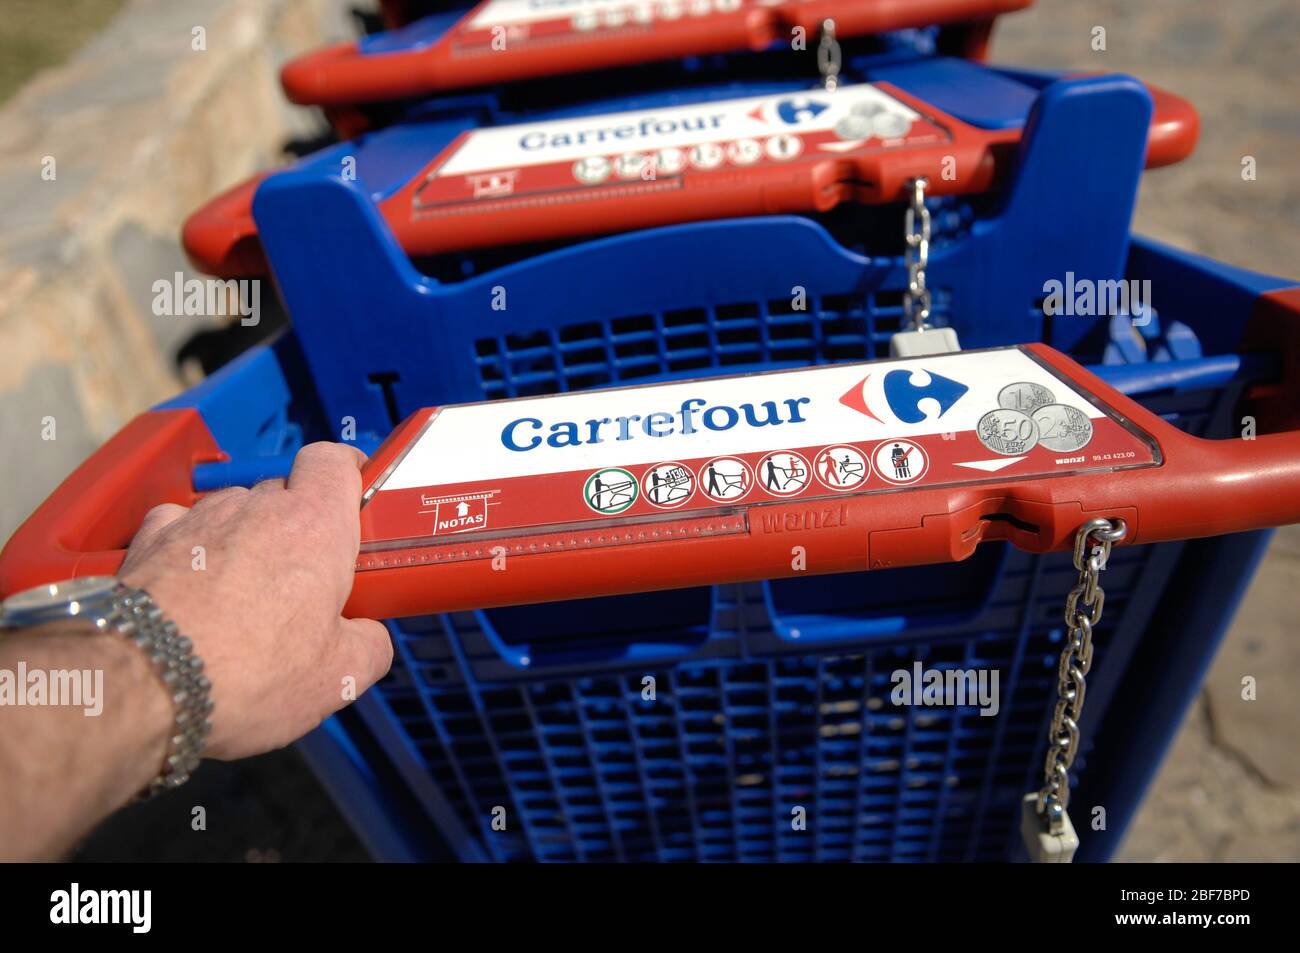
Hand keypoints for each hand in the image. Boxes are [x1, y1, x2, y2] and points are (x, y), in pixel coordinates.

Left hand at [118, 442, 392, 759]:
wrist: (142, 683)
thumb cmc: (249, 674)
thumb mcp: (337, 678)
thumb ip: (369, 647)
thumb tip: (367, 638)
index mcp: (316, 526)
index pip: (335, 460)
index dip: (346, 471)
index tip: (353, 494)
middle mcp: (257, 507)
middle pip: (285, 493)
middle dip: (296, 527)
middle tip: (302, 579)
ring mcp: (199, 518)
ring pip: (233, 511)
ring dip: (243, 538)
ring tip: (239, 595)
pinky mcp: (149, 540)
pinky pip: (179, 527)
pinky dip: (190, 548)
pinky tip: (190, 587)